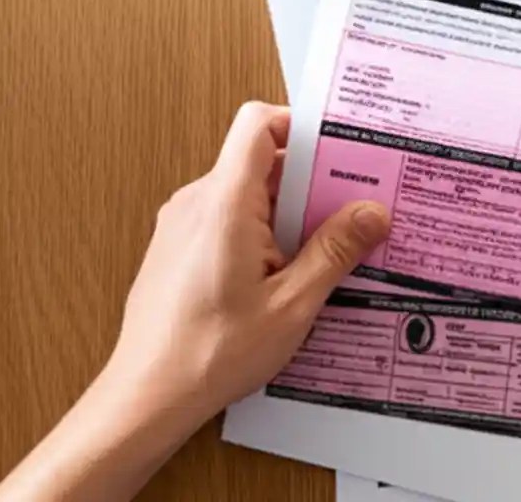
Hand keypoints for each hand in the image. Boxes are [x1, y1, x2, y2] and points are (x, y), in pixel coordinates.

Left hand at [0, 102, 391, 501]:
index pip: (258, 125)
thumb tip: (373, 212)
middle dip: (314, 181)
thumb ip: (334, 251)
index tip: (342, 148)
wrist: (147, 396)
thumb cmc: (211, 353)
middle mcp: (198, 203)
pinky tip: (294, 275)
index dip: (302, 124)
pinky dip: (268, 234)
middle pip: (263, 161)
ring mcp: (184, 225)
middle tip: (358, 210)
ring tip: (333, 251)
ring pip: (251, 194)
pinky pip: (232, 220)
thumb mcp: (292, 304)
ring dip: (293, 214)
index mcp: (224, 205)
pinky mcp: (181, 248)